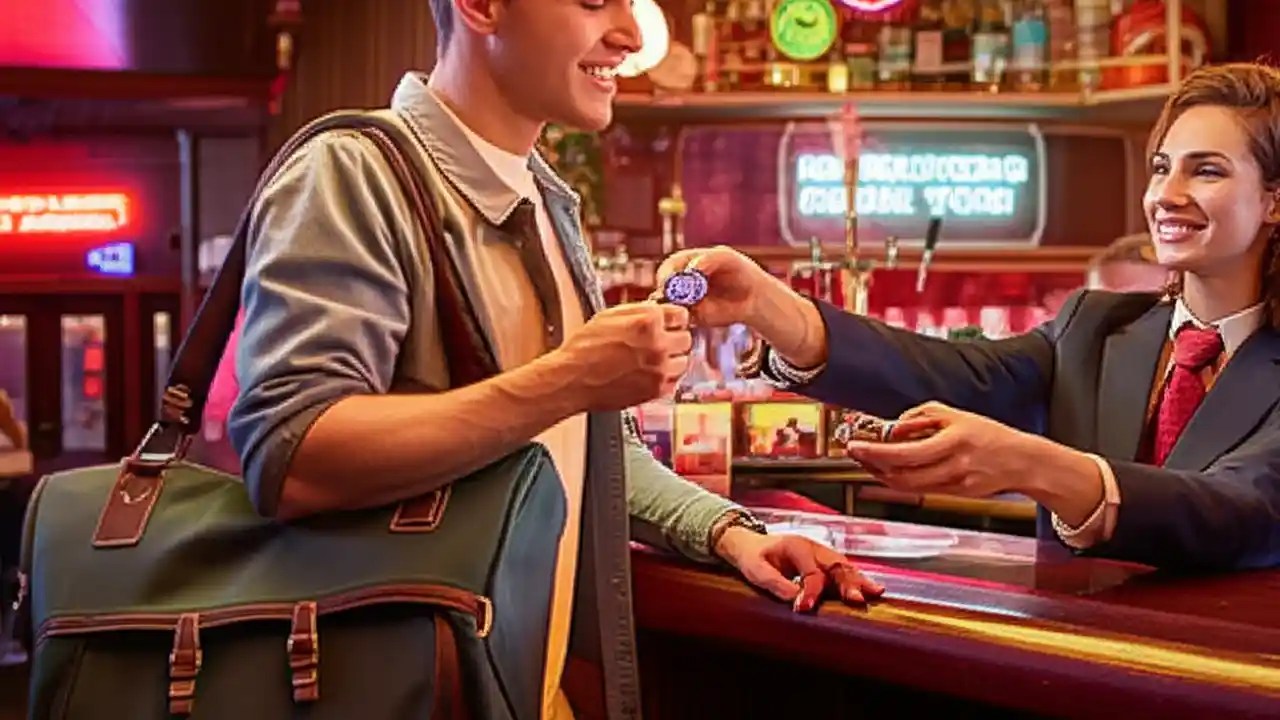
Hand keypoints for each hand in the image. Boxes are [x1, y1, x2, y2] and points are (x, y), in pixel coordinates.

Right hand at [555, 302, 691, 411]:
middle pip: (686, 338)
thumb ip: (640, 310)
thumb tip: (659, 309)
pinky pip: (674, 381)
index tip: (669, 323)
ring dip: (673, 359)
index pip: (682, 315)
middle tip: (660, 341)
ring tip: (654, 359)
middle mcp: (658, 344)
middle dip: (674, 338)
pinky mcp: (656, 390)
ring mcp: (659, 369)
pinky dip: (666, 377)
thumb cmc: (585, 349)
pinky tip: (650, 373)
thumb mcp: (610, 315)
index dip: (672, 319)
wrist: (573, 379)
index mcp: (648, 321)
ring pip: (684, 361)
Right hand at [653, 246, 782, 327]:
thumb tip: (691, 269)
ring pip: (669, 306)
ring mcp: (684, 300)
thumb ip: (708, 259)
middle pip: (663, 289)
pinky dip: (683, 320)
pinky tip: (692, 318)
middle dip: (667, 295)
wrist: (753, 295)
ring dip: (673, 309)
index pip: (667, 268)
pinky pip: (681, 321)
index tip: (671, 283)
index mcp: (683, 263)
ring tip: (688, 309)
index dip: (667, 276)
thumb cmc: (739, 270)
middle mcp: (679, 282)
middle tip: (678, 300)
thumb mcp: (726, 257)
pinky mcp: (692, 317)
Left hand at [715, 526, 885, 611]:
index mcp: (797, 546)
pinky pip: (843, 569)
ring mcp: (821, 553)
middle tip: (857, 600)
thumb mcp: (756, 570)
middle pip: (835, 565)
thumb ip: (775, 583)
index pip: (812, 572)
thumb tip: (795, 599)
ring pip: (844, 566)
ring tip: (875, 592)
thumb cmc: (753, 557)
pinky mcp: (824, 561)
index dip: (810, 592)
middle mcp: (813, 547)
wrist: (750, 545)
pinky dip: (856, 578)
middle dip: (847, 583)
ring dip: (858, 580)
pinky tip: (870, 588)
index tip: (804, 609)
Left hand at [844, 402, 1039, 497]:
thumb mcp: (955, 415)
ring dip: (883, 475)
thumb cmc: (988, 435)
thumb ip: (921, 416)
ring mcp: (955, 484)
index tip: (857, 445)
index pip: (907, 452)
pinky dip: (900, 481)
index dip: (877, 452)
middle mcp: (955, 466)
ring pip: (908, 486)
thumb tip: (894, 426)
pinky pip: (920, 490)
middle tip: (856, 453)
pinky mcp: (955, 495)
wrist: (1021, 461)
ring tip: (869, 462)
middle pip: (903, 474)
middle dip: (873, 464)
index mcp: (955, 441)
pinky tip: (889, 471)